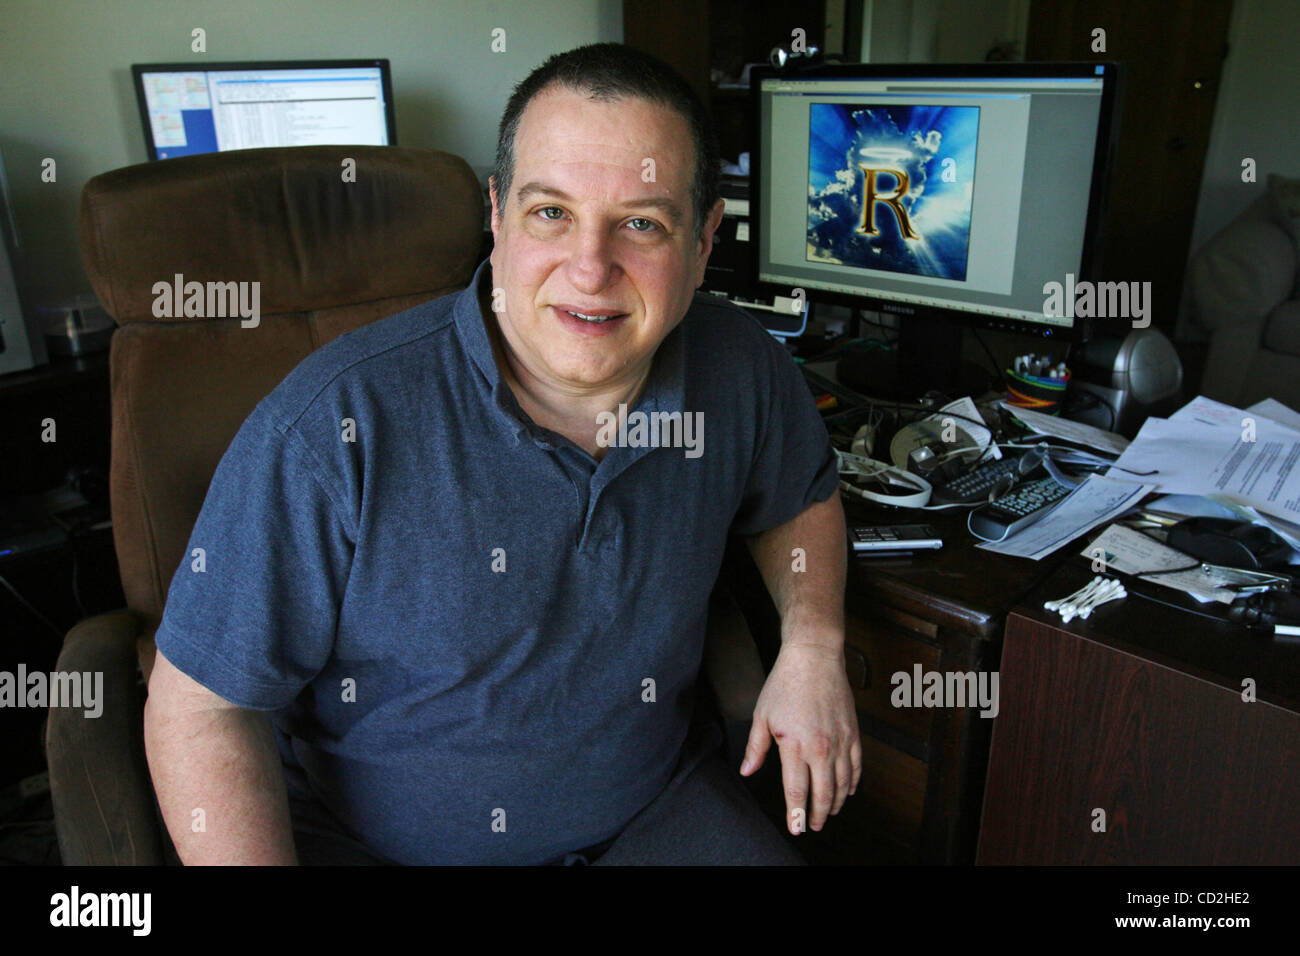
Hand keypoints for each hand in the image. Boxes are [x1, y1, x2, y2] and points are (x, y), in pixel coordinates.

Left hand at [740, 641, 860, 833]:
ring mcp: (841, 741)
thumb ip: (756, 748)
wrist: (814, 657)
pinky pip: (857, 765)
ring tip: (830, 813)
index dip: (797, 814)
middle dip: (818, 815)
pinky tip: (849, 790)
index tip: (796, 827)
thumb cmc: (785, 683)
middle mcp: (821, 747)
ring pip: (843, 783)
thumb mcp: (762, 715)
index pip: (797, 791)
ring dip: (837, 802)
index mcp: (795, 745)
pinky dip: (853, 782)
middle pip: (823, 793)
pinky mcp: (854, 732)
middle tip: (814, 826)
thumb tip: (747, 771)